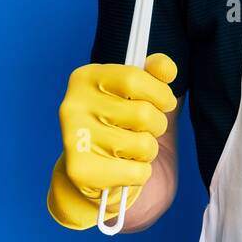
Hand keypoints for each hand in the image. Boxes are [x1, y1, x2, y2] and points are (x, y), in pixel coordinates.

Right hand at [46, 54, 177, 229]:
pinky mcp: (80, 171)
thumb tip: (167, 68)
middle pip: (143, 113)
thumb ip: (154, 73)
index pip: (133, 78)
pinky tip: (125, 169)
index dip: (160, 93)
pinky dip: (141, 173)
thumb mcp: (137, 92)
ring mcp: (74, 138)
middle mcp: (74, 105)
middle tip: (144, 130)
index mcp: (86, 78)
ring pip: (143, 144)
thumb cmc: (118, 124)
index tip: (164, 102)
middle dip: (157, 125)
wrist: (89, 170)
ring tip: (131, 150)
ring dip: (149, 151)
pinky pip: (137, 172)